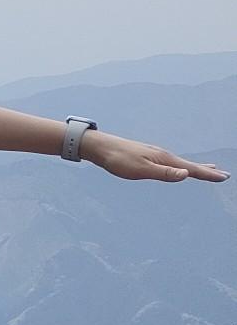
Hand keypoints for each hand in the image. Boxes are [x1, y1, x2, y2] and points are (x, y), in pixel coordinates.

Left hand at [87, 131, 229, 184]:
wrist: (100, 147)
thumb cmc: (118, 159)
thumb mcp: (141, 170)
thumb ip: (163, 173)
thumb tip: (186, 174)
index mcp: (164, 159)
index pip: (191, 169)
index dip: (208, 174)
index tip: (225, 177)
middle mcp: (163, 155)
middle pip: (190, 165)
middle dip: (207, 170)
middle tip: (224, 175)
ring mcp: (155, 155)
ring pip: (181, 163)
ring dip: (196, 167)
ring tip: (208, 169)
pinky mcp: (147, 157)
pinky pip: (171, 163)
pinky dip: (181, 166)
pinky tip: (178, 168)